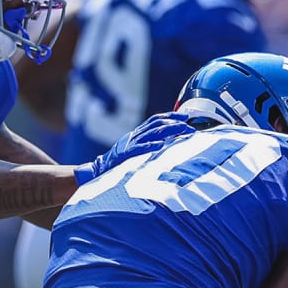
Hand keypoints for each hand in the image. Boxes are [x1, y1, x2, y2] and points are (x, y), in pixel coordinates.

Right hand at [74, 112, 191, 183]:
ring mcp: (130, 144)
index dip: (171, 116)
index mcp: (137, 134)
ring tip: (184, 131)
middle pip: (157, 124)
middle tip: (190, 125)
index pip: (156, 119)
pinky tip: (162, 146)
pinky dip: (151, 146)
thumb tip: (168, 144)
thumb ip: (148, 145)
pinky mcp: (126, 155)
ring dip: (170, 131)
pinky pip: (140, 149)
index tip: (186, 116)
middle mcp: (134, 136)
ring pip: (152, 133)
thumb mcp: (134, 151)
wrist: (97, 171)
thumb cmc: (118, 164)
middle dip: (175, 123)